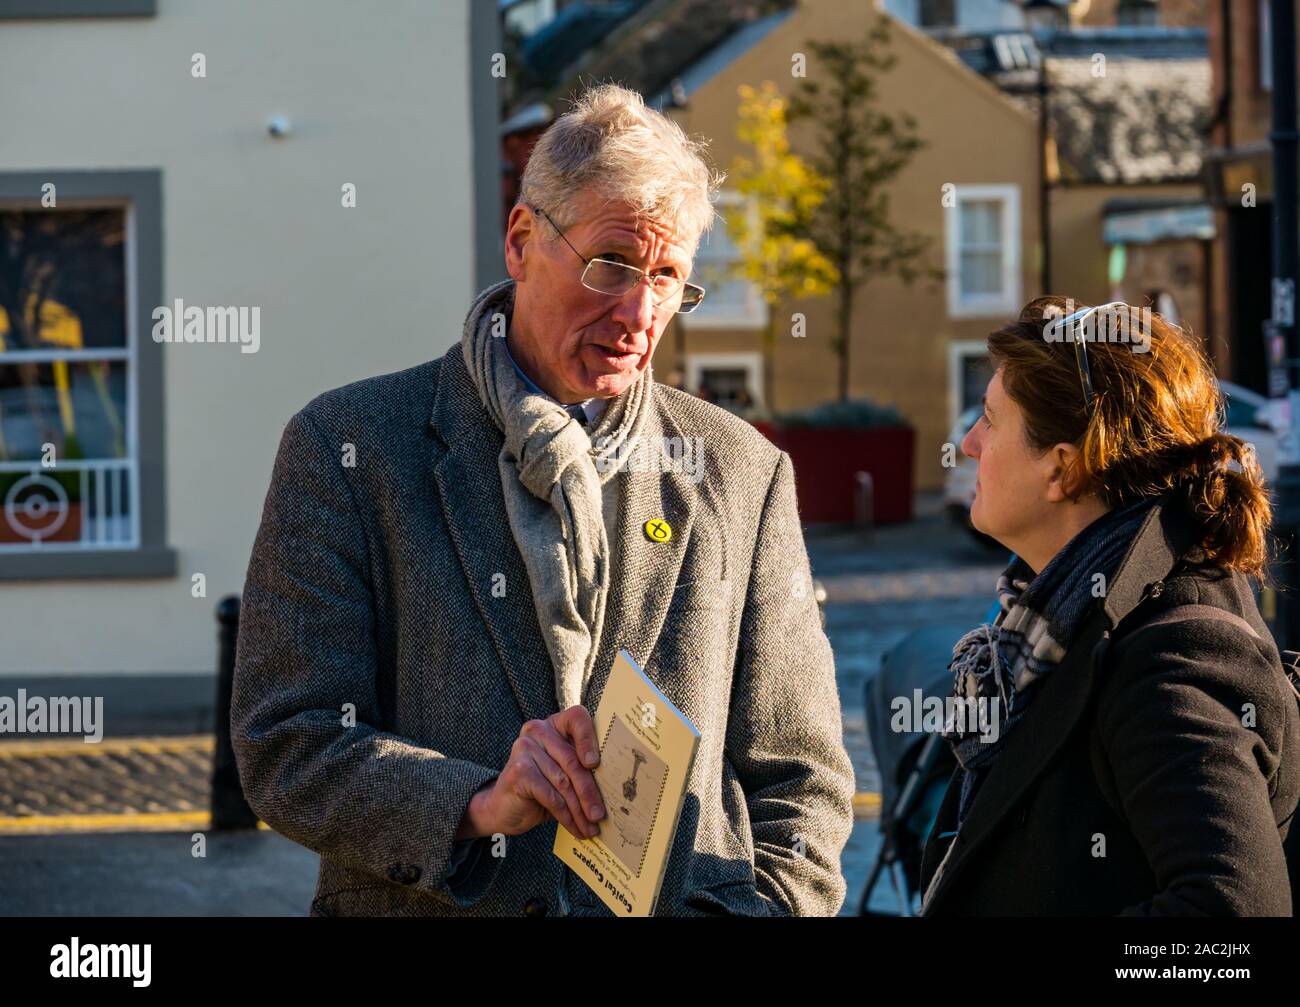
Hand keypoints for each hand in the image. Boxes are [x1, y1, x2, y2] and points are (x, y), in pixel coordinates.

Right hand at [458, 705, 604, 839]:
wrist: (503, 807)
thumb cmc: (541, 789)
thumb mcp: (564, 775)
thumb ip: (583, 771)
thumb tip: (616, 788)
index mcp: (554, 725)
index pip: (577, 718)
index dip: (589, 738)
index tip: (596, 764)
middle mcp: (538, 730)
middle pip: (572, 761)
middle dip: (590, 793)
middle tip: (600, 815)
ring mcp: (525, 748)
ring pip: (563, 782)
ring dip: (580, 810)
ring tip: (591, 827)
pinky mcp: (518, 771)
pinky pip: (551, 796)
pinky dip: (566, 816)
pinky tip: (575, 828)